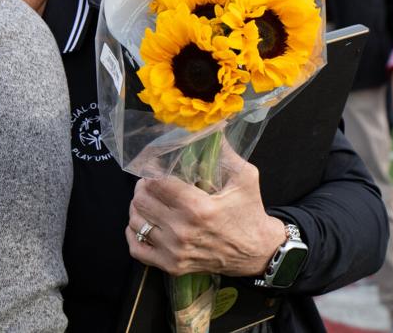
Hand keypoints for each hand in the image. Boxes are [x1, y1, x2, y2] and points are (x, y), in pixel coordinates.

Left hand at [126, 149, 284, 276]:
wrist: (257, 252)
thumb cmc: (250, 211)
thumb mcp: (245, 177)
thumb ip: (224, 151)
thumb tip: (211, 126)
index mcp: (198, 207)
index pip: (156, 183)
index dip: (151, 170)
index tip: (156, 165)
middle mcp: (182, 231)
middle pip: (141, 201)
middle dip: (143, 187)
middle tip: (151, 182)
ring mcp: (175, 251)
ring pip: (135, 223)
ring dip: (138, 208)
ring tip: (149, 200)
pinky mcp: (172, 267)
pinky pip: (137, 249)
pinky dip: (134, 234)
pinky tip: (144, 223)